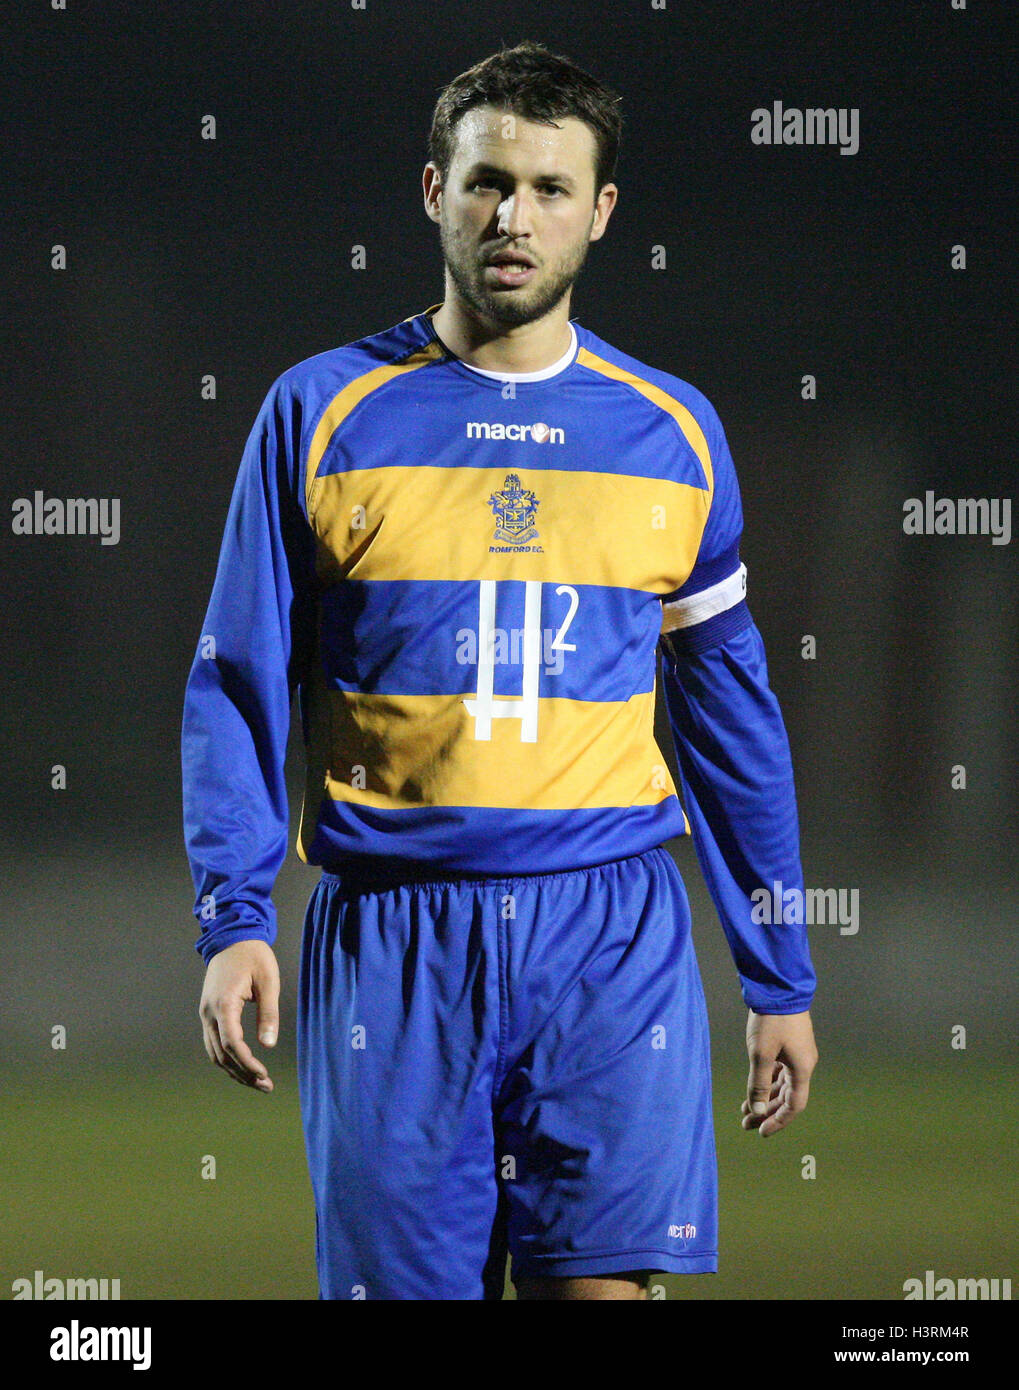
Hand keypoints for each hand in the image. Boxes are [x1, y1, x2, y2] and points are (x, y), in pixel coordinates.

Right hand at [199, 940, 280, 1092]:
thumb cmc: (254, 956)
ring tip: (257, 1082)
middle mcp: (209, 1012)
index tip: (264, 1075)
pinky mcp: (208, 1013)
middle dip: (242, 1073)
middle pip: (222, 1054)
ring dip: (234, 1070)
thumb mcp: (269, 981)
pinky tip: (242, 1066)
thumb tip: (268, 1045)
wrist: (231, 938)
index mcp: (224, 1003)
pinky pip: (213, 1043)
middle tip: (266, 1086)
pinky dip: (227, 1059)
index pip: (232, 1044)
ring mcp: (205, 1013)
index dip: (247, 1063)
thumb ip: (268, 1013)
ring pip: (215, 1053)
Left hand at [741, 1009, 817, 1136]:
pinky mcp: (789, 1044)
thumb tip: (757, 1110)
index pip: (793, 1105)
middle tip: (747, 1124)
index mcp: (802, 1069)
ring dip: (765, 1097)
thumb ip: (758, 1083)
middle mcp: (803, 1064)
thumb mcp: (761, 1054)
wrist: (778, 988)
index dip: (778, 1120)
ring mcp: (797, 1054)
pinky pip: (779, 1071)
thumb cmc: (771, 1021)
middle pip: (786, 1096)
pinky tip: (753, 1087)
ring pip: (781, 1084)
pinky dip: (766, 1081)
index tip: (761, 1132)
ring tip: (745, 1109)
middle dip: (767, 1111)